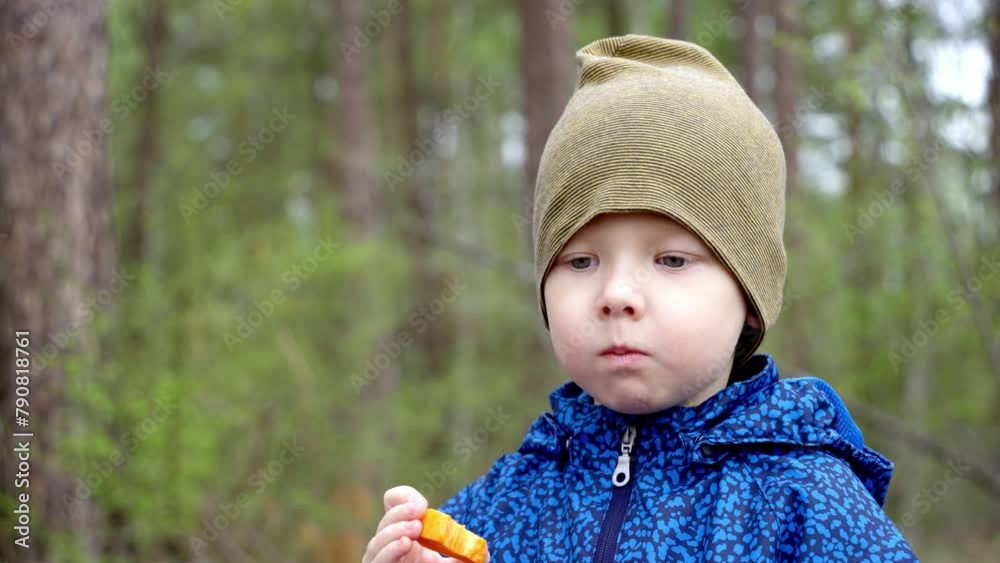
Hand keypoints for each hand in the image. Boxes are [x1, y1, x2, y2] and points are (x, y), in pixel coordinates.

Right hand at [361, 485, 489, 562]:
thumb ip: (471, 555)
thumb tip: (482, 550)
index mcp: (408, 537)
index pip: (393, 505)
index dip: (402, 498)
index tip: (422, 504)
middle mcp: (391, 548)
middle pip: (385, 524)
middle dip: (399, 513)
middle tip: (419, 513)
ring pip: (375, 544)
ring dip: (394, 531)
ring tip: (414, 529)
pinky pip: (375, 562)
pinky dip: (388, 551)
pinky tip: (404, 543)